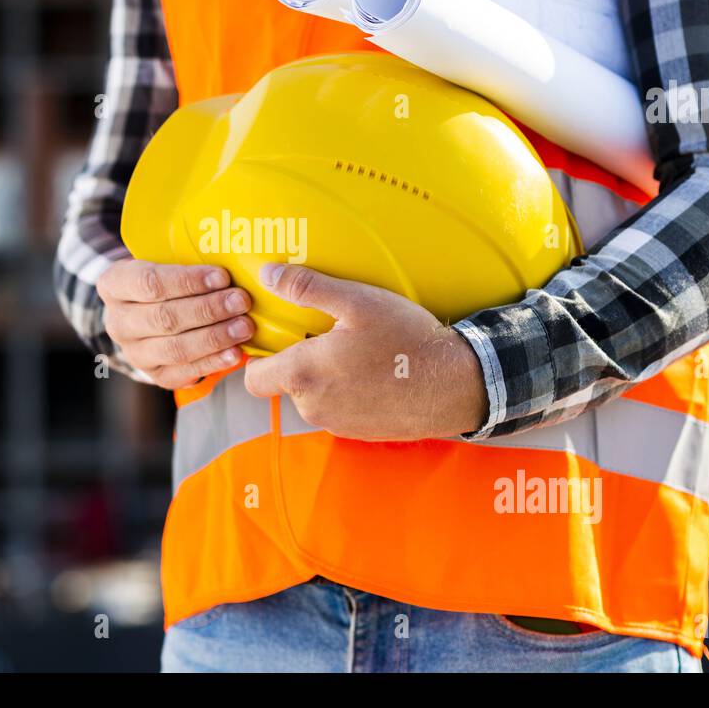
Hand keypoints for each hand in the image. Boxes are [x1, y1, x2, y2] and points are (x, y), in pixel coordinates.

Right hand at [98, 259, 253, 389]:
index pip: (149, 282)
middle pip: (164, 317)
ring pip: (174, 348)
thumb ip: (187, 260)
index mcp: (114, 284)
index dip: (187, 281)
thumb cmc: (164, 279)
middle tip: (241, 301)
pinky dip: (211, 364)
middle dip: (208, 310)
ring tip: (244, 328)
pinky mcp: (153, 374)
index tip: (222, 276)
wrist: (146, 311)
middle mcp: (118, 322)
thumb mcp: (163, 260)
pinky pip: (182, 373)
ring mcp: (133, 352)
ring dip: (214, 338)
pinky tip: (234, 354)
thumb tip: (233, 258)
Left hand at [243, 263, 487, 439]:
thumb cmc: (405, 340)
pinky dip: (349, 394)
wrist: (455, 385)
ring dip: (327, 379)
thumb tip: (268, 274)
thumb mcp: (357, 301)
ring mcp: (336, 424)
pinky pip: (339, 411)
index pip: (253, 378)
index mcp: (303, 374)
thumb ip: (307, 288)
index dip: (260, 359)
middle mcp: (313, 407)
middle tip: (331, 338)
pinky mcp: (359, 434)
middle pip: (287, 385)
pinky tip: (375, 374)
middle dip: (301, 363)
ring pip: (314, 398)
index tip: (278, 340)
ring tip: (359, 354)